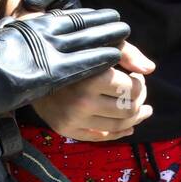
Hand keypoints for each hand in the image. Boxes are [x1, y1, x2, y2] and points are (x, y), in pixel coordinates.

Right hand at [31, 43, 155, 140]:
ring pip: (118, 126)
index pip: (131, 90)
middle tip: (139, 93)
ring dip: (134, 118)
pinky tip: (129, 126)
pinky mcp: (66, 130)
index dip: (140, 84)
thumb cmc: (71, 51)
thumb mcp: (99, 44)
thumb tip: (150, 69)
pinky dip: (119, 133)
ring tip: (141, 109)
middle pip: (128, 110)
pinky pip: (101, 137)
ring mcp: (73, 119)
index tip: (135, 76)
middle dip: (140, 101)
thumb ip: (128, 53)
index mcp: (91, 78)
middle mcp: (82, 102)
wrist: (30, 66)